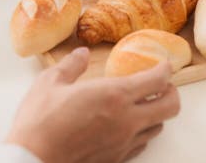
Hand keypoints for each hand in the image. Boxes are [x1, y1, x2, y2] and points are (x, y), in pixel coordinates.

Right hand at [7, 48, 179, 162]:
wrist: (34, 159)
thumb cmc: (40, 121)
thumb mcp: (50, 82)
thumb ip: (71, 65)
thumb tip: (82, 54)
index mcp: (114, 95)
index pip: (156, 80)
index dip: (165, 69)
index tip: (163, 64)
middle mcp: (127, 120)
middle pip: (170, 106)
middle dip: (171, 92)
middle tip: (161, 84)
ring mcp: (124, 142)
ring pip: (158, 127)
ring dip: (156, 113)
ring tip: (143, 104)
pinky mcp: (117, 159)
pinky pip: (141, 143)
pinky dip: (142, 131)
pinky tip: (127, 125)